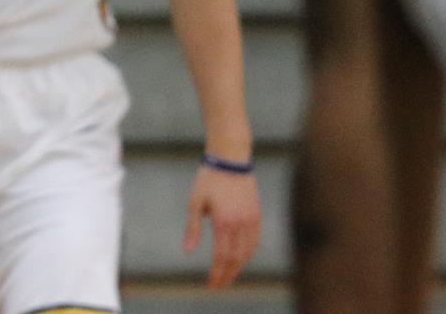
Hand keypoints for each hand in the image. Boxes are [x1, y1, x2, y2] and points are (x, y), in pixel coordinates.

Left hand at [185, 164, 261, 287]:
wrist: (231, 160)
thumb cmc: (209, 179)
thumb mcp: (195, 202)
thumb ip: (193, 228)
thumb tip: (188, 251)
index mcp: (224, 222)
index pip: (222, 256)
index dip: (217, 273)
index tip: (212, 284)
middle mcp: (241, 224)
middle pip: (236, 259)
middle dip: (227, 275)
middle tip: (218, 286)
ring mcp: (252, 220)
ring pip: (248, 252)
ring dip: (239, 267)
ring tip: (228, 276)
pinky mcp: (257, 215)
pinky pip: (255, 242)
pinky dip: (249, 254)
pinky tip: (242, 259)